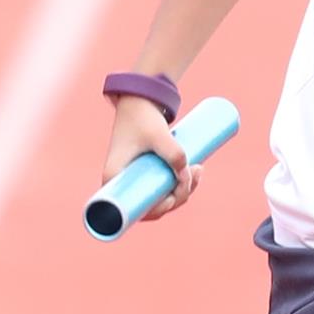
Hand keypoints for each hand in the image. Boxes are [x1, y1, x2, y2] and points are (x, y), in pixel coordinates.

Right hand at [104, 96, 198, 216]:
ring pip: (160, 198)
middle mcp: (121, 184)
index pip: (132, 208)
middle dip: (177, 197)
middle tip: (195, 175)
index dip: (154, 211)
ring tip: (198, 169)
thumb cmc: (142, 118)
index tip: (172, 200)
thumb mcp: (158, 135)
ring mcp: (134, 181)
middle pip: (151, 206)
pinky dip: (179, 186)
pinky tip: (195, 175)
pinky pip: (162, 189)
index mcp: (114, 178)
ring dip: (183, 191)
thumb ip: (174, 152)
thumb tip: (188, 174)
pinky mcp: (144, 175)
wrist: (139, 102)